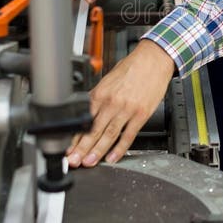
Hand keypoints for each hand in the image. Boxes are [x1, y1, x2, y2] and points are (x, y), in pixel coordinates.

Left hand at [68, 39, 174, 167]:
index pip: (83, 119)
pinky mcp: (141, 114)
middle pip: (93, 130)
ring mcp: (127, 109)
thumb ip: (98, 97)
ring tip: (89, 162)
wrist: (154, 59)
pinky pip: (128, 135)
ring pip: (109, 135)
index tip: (68, 148)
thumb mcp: (108, 79)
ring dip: (98, 151)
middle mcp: (112, 102)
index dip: (74, 137)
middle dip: (82, 148)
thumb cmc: (132, 67)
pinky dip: (120, 148)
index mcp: (100, 93)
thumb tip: (88, 113)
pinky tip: (113, 157)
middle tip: (74, 161)